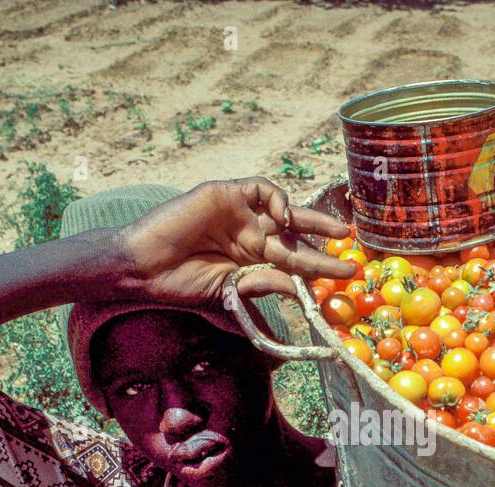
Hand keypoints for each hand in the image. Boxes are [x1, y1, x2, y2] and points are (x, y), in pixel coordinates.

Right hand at [112, 177, 355, 330]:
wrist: (143, 269)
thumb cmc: (180, 285)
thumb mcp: (231, 290)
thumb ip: (265, 284)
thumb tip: (302, 287)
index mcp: (250, 258)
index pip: (294, 259)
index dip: (320, 264)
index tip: (347, 272)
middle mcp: (248, 233)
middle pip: (296, 230)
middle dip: (324, 234)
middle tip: (351, 240)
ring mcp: (236, 212)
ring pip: (283, 207)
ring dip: (309, 217)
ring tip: (328, 232)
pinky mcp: (224, 193)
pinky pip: (260, 188)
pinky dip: (277, 198)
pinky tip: (282, 216)